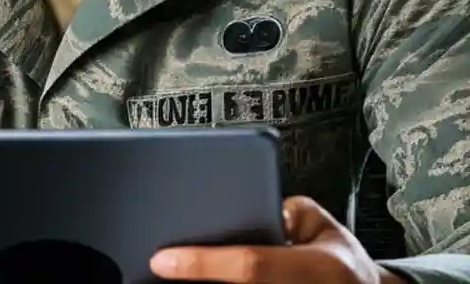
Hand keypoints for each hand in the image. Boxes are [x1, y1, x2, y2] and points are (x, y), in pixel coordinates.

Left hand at [150, 195, 406, 282]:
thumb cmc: (335, 260)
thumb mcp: (320, 224)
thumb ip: (282, 210)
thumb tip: (240, 208)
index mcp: (320, 269)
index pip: (250, 266)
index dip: (203, 264)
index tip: (161, 259)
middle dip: (192, 282)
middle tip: (150, 269)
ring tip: (157, 279)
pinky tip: (185, 282)